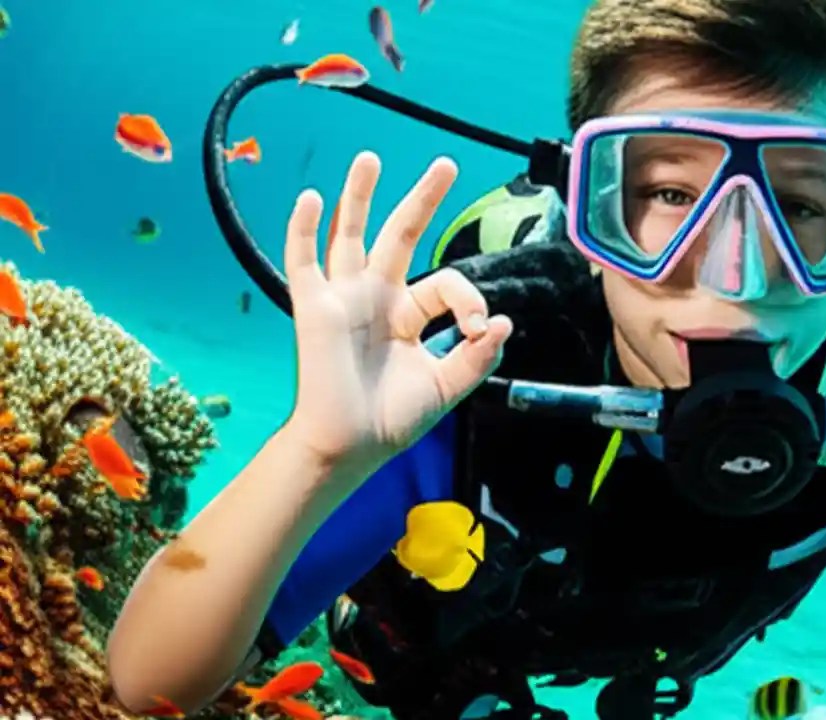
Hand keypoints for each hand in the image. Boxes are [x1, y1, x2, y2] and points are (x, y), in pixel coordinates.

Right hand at [282, 151, 512, 471]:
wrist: (350, 445)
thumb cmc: (392, 419)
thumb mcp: (447, 386)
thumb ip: (476, 356)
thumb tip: (503, 322)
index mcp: (408, 314)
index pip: (445, 283)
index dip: (468, 299)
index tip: (477, 328)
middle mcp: (377, 297)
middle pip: (401, 235)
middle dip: (423, 200)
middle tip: (447, 164)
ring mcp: (344, 297)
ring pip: (350, 234)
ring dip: (359, 195)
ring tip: (371, 158)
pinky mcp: (314, 307)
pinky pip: (303, 261)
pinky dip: (304, 229)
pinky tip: (310, 198)